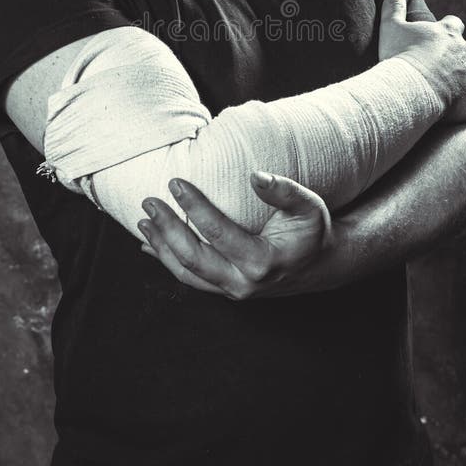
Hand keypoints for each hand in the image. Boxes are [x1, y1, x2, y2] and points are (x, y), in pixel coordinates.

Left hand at [137, 171, 333, 299]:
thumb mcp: (308, 207)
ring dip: (161, 247)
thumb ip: (283, 191)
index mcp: (262, 262)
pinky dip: (168, 262)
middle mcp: (243, 283)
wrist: (322, 267)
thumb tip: (255, 175)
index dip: (194, 207)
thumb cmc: (313, 232)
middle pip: (193, 258)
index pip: (217, 233)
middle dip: (166, 229)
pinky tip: (150, 246)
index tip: (175, 182)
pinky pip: (191, 279)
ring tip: (143, 222)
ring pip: (186, 273)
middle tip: (149, 202)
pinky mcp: (227, 290)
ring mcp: (233, 291)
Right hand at [378, 0, 465, 121]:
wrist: (412, 89)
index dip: (448, 31)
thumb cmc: (400, 57)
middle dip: (465, 58)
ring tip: (460, 91)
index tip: (440, 39)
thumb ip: (393, 5)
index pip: (454, 24)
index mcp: (447, 33)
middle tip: (448, 69)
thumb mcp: (391, 27)